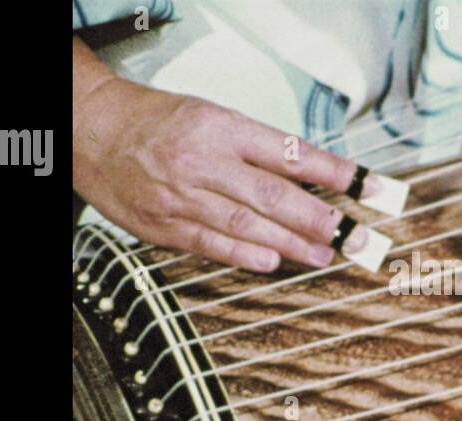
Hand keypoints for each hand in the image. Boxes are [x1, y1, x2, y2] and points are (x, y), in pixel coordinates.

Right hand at [73, 76, 370, 271]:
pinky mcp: (165, 224)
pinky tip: (273, 262)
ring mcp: (183, 195)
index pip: (292, 153)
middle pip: (274, 195)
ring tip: (324, 254)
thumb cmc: (159, 121)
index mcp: (223, 127)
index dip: (336, 173)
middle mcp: (205, 161)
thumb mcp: (215, 116)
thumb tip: (311, 178)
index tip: (368, 187)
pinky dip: (245, 256)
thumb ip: (259, 148)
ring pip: (247, 225)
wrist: (92, 130)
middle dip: (321, 219)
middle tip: (353, 235)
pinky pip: (212, 243)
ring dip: (292, 244)